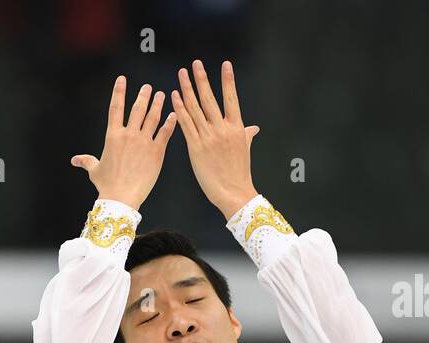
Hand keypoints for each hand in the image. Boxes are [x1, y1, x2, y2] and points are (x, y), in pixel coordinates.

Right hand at [71, 76, 177, 210]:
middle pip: (137, 109)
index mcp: (113, 136)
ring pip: (153, 117)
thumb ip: (86, 161)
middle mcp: (129, 134)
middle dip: (144, 95)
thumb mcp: (94, 170)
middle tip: (149, 88)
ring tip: (162, 95)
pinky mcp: (157, 151)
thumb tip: (75, 160)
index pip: (115, 108)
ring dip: (158, 104)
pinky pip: (165, 132)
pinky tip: (174, 115)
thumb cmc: (107, 185)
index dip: (119, 92)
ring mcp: (144, 141)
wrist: (121, 197)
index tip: (122, 80)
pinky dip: (170, 123)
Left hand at [171, 59, 259, 219]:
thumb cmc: (239, 173)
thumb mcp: (245, 150)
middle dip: (202, 80)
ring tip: (181, 75)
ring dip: (187, 90)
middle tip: (195, 64)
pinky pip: (185, 125)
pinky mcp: (195, 148)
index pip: (232, 99)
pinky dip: (179, 110)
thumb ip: (246, 135)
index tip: (225, 64)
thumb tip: (254, 127)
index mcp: (236, 128)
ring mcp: (208, 137)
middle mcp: (222, 129)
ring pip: (195, 109)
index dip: (228, 81)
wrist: (233, 192)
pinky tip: (174, 97)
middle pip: (210, 99)